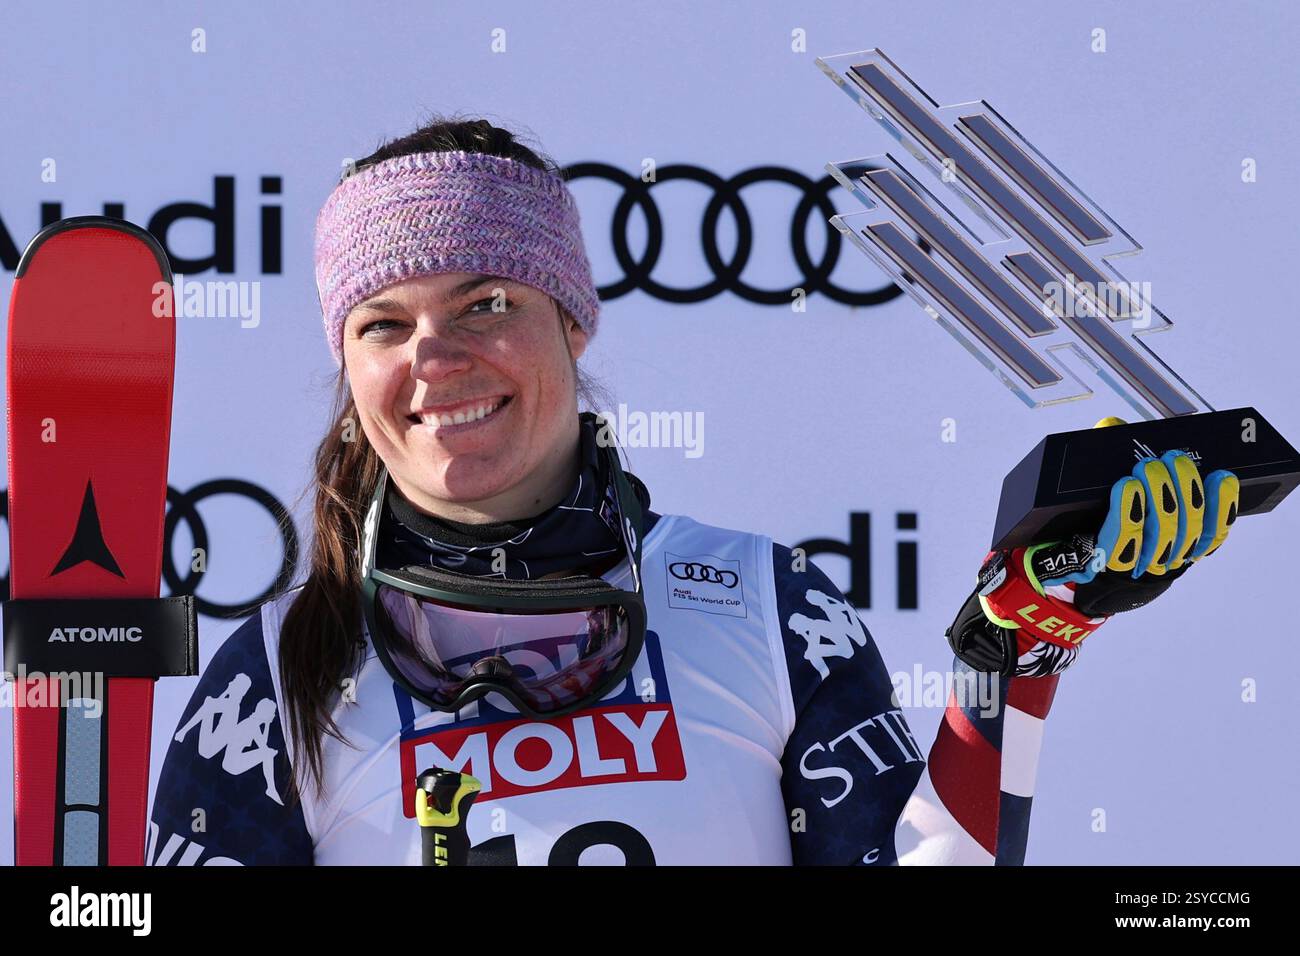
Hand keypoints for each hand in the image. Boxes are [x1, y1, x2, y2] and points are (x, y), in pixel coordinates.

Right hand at [1031, 430, 1239, 616]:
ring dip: (1187, 491)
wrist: (1126, 554)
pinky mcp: (1200, 548)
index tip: (1127, 483)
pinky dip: (1222, 504)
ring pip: (1190, 529)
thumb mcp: (1085, 503)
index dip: (1128, 513)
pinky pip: (1217, 531)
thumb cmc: (1102, 520)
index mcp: (1108, 556)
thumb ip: (1095, 465)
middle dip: (1160, 493)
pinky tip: (1222, 478)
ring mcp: (1176, 556)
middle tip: (1151, 464)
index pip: (1120, 542)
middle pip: (1161, 532)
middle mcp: (1146, 563)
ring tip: (1177, 461)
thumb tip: (1110, 426)